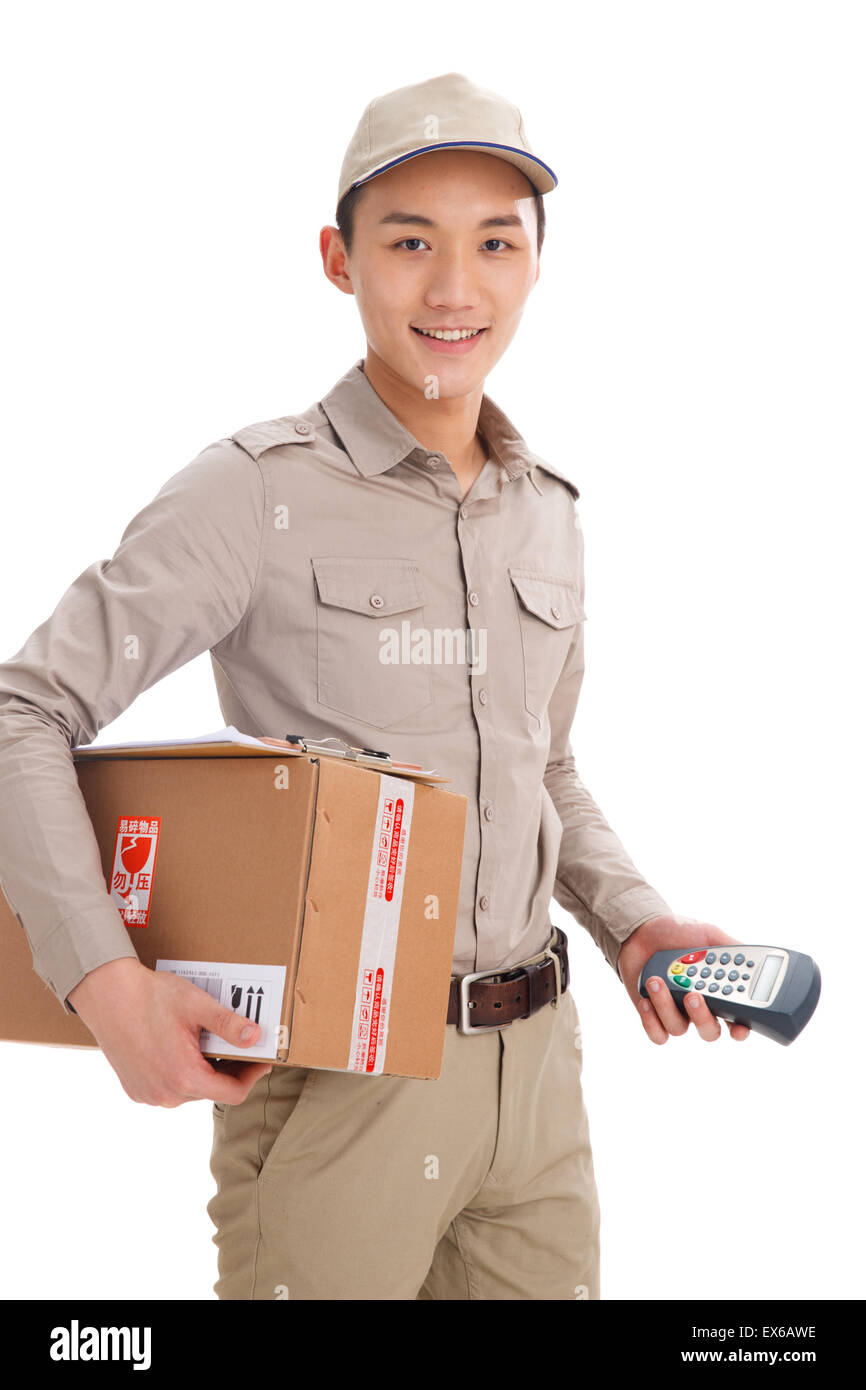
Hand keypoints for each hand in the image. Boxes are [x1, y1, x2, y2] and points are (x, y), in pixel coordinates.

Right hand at [67, 957, 273, 1105]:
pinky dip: (181, 1073)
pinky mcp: (136, 1089)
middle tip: (237, 1043)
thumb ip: (229, 1025)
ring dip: (204, 1071)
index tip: (260, 1059)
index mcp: (185, 1077)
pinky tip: (182, 1047)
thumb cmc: (151, 997)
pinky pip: (169, 1088)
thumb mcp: (197, 1006)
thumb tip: (256, 1038)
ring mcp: (148, 1095)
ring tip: (207, 1041)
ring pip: (191, 1090)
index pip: (234, 1093)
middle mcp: (166, 1094)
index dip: (252, 1075)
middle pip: (212, 1090)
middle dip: (229, 1069)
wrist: (107, 994)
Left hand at [616, 914, 750, 1044]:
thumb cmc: (677, 932)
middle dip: (702, 1018)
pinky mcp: (652, 1016)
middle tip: (693, 996)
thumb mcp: (709, 934)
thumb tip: (755, 959)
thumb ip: (731, 947)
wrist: (641, 930)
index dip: (740, 1029)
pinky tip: (646, 1000)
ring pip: (679, 1028)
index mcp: (716, 991)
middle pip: (709, 1031)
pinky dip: (651, 1021)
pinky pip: (657, 1034)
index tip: (738, 1028)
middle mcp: (698, 1007)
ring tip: (657, 981)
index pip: (735, 1018)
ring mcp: (675, 1012)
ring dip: (667, 1006)